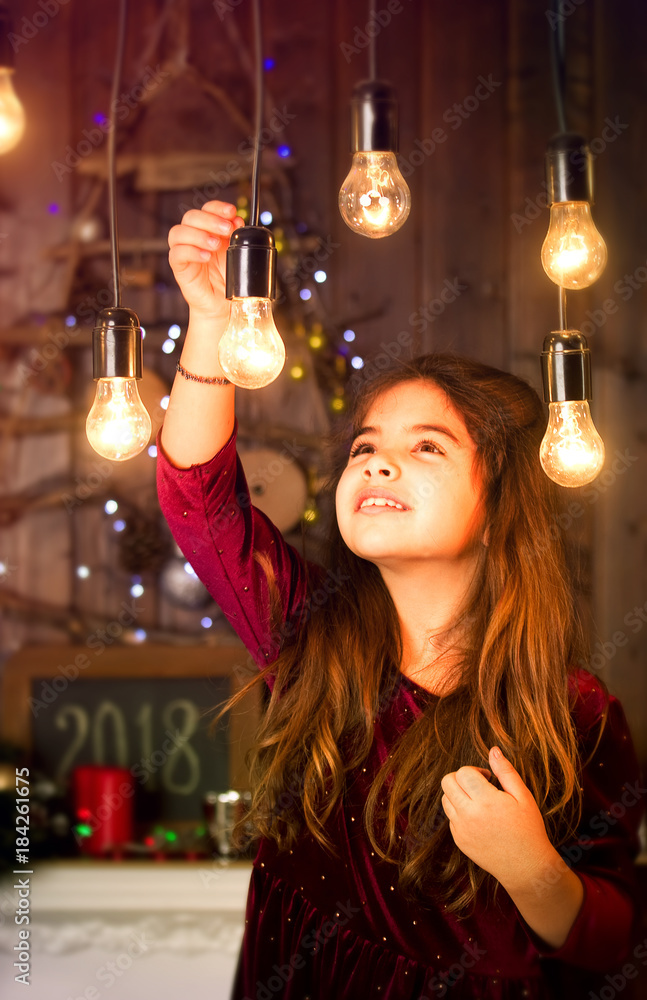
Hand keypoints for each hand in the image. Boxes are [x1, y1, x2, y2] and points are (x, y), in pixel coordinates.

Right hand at [167, 200, 244, 317]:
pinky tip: (205, 256)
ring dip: (199, 235)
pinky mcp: (179, 267)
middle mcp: (193, 237)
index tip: (231, 212)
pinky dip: (192, 252)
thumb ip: (236, 237)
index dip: (217, 207)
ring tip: (215, 245)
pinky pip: (177, 254)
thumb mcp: (236, 254)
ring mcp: (184, 251)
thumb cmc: (228, 279)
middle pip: (190, 216)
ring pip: (178, 232)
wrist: (224, 304)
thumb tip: (238, 220)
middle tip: (226, 230)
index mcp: (208, 230)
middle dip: (210, 220)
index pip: (206, 209)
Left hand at [440, 747, 553, 892]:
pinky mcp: (459, 840)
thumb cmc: (528, 829)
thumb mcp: (523, 797)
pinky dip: (459, 811)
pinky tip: (478, 817)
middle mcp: (469, 815)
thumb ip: (505, 771)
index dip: (475, 770)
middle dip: (461, 778)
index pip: (463, 772)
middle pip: (447, 782)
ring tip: (478, 801)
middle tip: (479, 785)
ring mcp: (461, 829)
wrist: (526, 867)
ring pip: (445, 798)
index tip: (488, 777)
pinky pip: (450, 817)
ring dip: (458, 794)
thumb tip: (493, 750)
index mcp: (486, 801)